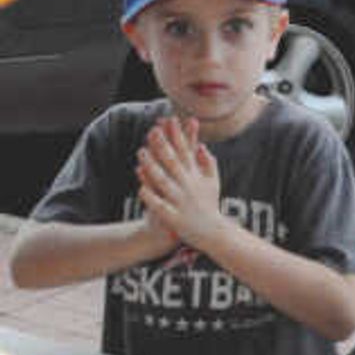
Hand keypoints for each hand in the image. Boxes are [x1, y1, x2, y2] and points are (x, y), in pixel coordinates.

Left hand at [136, 117, 225, 249]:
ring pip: (164, 182)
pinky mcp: (175, 218)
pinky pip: (161, 206)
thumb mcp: (213, 182)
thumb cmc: (209, 205)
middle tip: (152, 131)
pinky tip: (141, 188)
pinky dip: (151, 197)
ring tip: (140, 153)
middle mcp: (189, 187)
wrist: (214, 234)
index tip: (168, 120)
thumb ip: (208, 163)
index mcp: (196, 177)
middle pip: (173, 163)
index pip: (186, 152)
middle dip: (162, 146)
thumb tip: (200, 145)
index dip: (177, 135)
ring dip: (152, 167)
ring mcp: (181, 202)